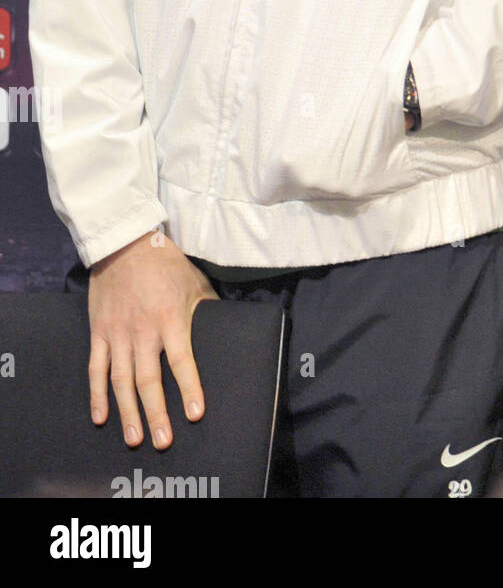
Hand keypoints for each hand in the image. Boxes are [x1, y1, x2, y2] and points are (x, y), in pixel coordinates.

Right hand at [87, 230, 218, 448]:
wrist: (125, 244)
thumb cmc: (166, 263)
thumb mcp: (195, 282)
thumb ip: (207, 308)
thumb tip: (225, 327)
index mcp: (171, 319)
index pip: (182, 361)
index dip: (190, 389)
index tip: (195, 414)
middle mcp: (143, 331)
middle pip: (149, 380)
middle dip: (156, 413)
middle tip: (162, 441)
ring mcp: (118, 333)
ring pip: (120, 381)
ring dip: (127, 412)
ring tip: (134, 438)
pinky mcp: (99, 332)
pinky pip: (95, 368)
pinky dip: (96, 394)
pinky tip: (101, 417)